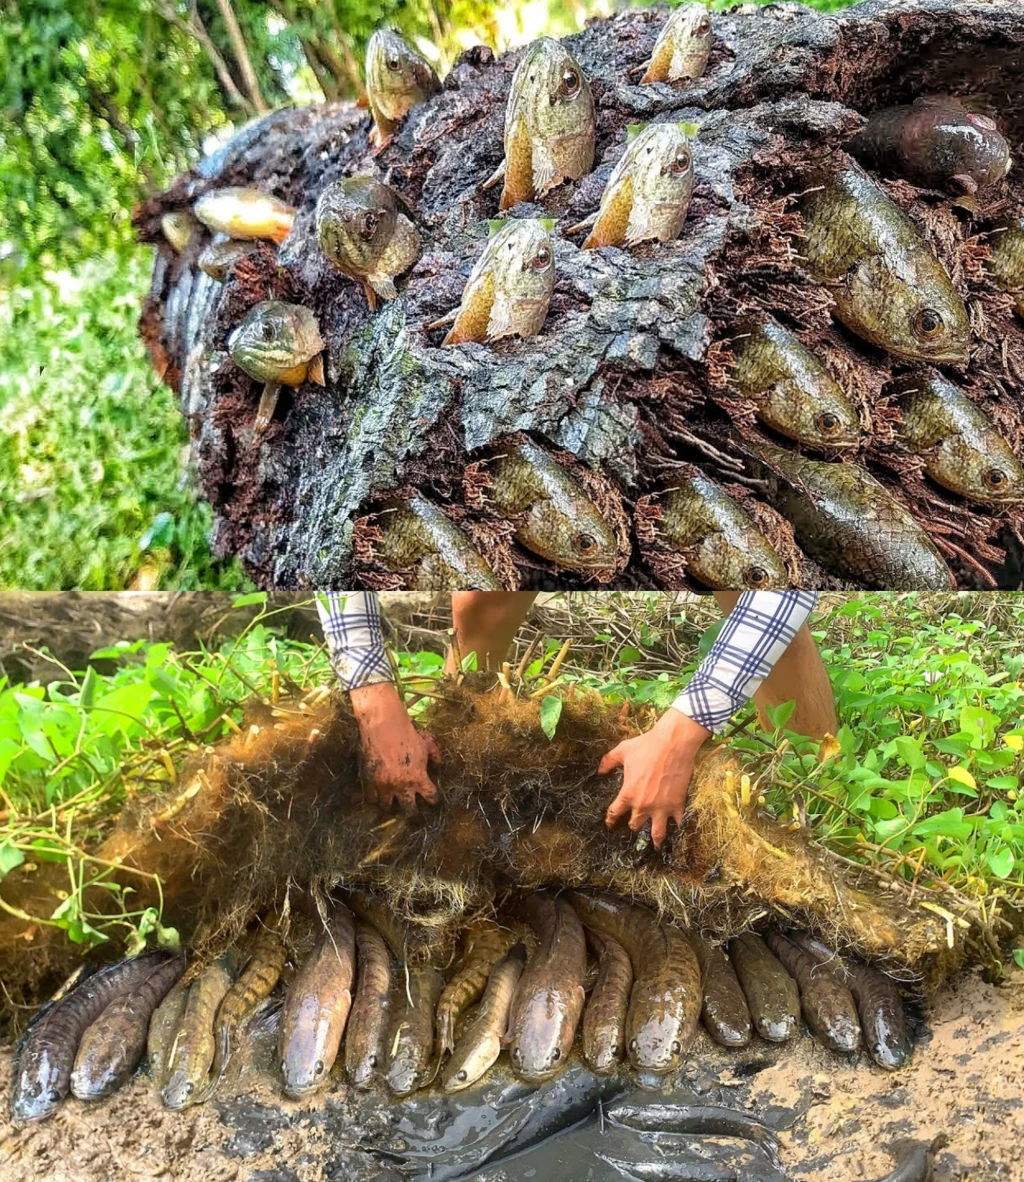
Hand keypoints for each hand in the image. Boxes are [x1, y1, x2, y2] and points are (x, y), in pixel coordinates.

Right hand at [350, 681, 440, 812]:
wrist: (382, 724)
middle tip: (412, 813)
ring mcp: (383, 785)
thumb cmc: (407, 731)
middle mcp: (401, 786)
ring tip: (392, 802)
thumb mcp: (428, 741)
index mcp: (419, 778)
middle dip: (412, 814)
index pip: (431, 798)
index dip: (433, 800)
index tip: (432, 800)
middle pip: (409, 812)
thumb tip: (439, 766)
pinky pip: (369, 798)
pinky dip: (372, 799)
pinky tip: (374, 796)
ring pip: (386, 807)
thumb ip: (436, 756)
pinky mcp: (368, 780)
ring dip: (391, 806)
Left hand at [600, 708, 710, 848]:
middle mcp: (643, 805)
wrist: (673, 744)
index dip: (611, 820)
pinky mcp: (677, 804)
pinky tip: (678, 833)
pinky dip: (678, 829)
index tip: (610, 824)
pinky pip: (678, 823)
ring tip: (656, 847)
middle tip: (634, 828)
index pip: (615, 813)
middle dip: (633, 827)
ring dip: (655, 840)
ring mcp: (661, 807)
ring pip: (657, 833)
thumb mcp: (623, 751)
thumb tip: (599, 770)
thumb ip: (608, 762)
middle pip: (635, 825)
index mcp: (628, 794)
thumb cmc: (647, 746)